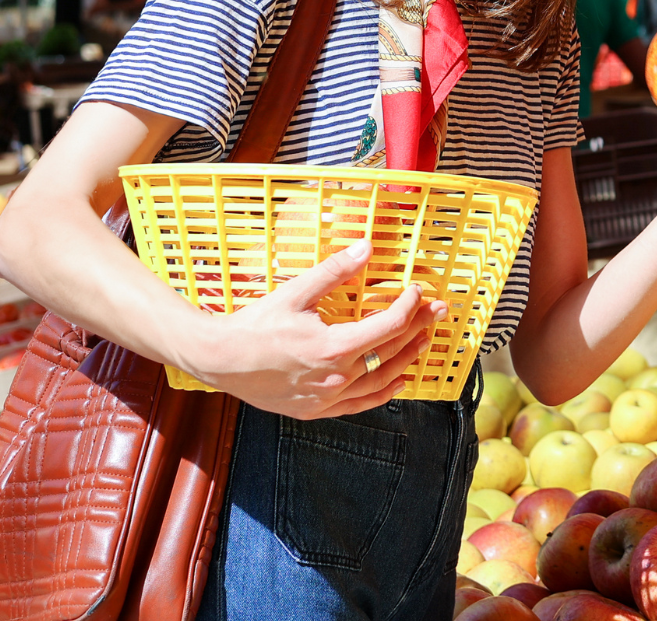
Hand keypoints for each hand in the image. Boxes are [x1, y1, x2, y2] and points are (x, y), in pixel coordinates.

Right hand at [180, 239, 447, 419]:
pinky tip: (398, 382)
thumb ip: (334, 270)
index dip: (409, 306)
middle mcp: (335, 376)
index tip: (416, 290)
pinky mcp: (314, 410)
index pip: (389, 325)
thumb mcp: (296, 291)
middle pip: (391, 350)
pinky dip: (382, 393)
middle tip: (438, 311)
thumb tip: (366, 246)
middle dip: (419, 327)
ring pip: (380, 380)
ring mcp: (326, 397)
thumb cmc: (255, 324)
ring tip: (424, 341)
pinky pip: (359, 404)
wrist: (218, 360)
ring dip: (406, 359)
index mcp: (333, 346)